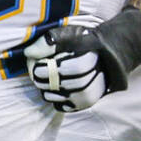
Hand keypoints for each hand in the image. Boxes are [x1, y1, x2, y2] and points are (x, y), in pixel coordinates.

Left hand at [24, 7, 140, 112]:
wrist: (111, 56)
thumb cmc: (87, 43)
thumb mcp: (69, 34)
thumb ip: (47, 41)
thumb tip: (29, 53)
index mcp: (79, 65)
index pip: (41, 72)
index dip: (36, 65)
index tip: (42, 59)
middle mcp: (84, 85)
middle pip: (44, 85)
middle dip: (40, 76)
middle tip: (45, 68)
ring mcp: (85, 97)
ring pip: (50, 97)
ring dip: (47, 87)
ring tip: (56, 77)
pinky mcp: (84, 105)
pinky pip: (59, 106)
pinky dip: (56, 98)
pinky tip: (63, 87)